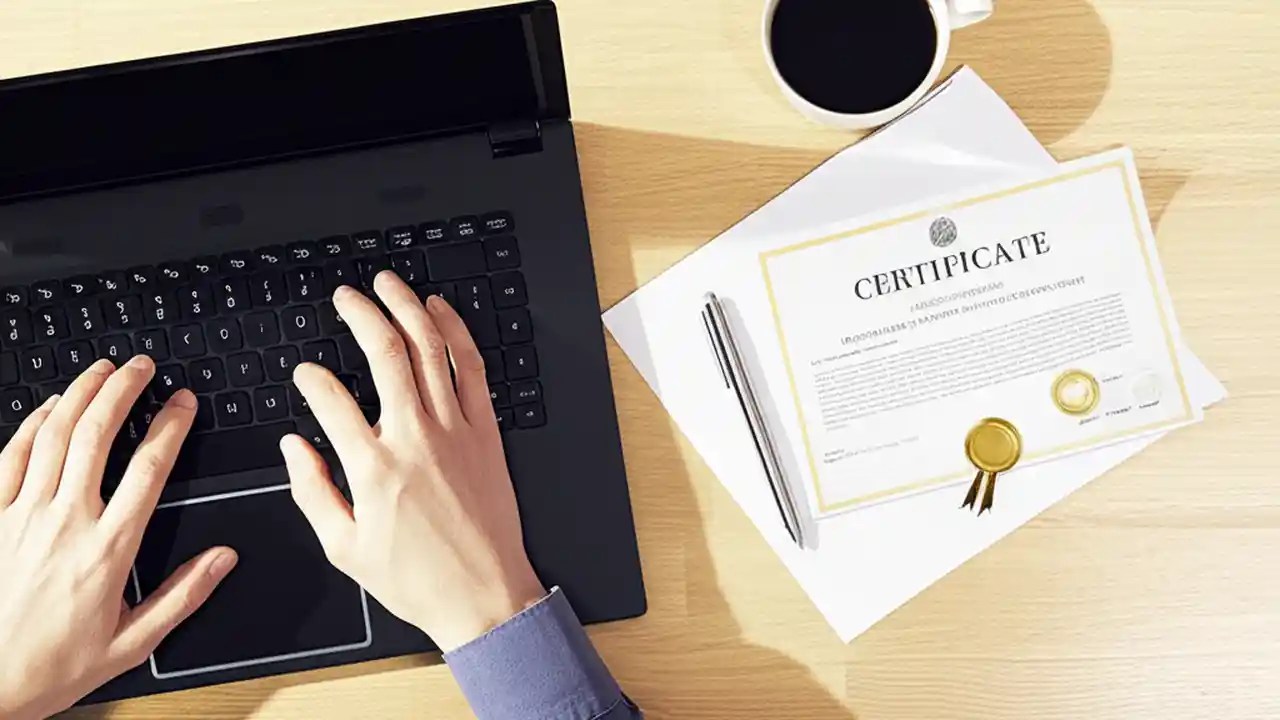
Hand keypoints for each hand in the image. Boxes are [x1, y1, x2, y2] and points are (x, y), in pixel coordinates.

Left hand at [0, 357, 235, 719]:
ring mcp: (22, 517)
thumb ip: (182, 597)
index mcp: (107, 550)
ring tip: (102, 370)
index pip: (147, 469)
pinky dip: (31, 425)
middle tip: (141, 366)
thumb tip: (222, 560)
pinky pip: (10, 457)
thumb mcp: (131, 644)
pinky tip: (48, 408)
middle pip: (96, 436)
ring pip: (53, 436)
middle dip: (123, 391)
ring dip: (79, 395)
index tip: (182, 403)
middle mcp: (65, 524)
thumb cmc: (50, 667)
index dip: (169, 426)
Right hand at [284, 273, 544, 650]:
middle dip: (359, 313)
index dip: (311, 378)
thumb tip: (294, 447)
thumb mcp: (344, 548)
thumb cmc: (417, 578)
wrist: (483, 595)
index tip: (305, 373)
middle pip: (385, 353)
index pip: (330, 400)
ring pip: (431, 349)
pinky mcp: (486, 432)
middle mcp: (414, 439)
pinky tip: (440, 312)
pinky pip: (472, 368)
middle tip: (346, 296)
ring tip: (388, 285)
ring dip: (407, 308)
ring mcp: (455, 430)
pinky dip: (456, 333)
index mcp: (373, 469)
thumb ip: (312, 491)